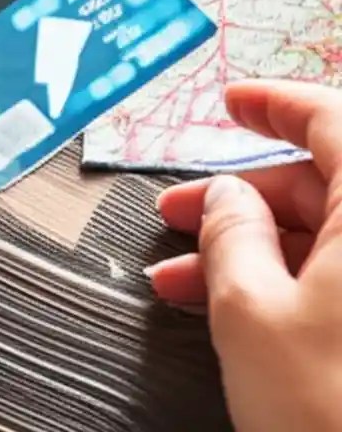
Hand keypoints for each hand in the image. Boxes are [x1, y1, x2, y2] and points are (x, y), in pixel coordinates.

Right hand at [149, 80, 341, 430]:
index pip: (333, 121)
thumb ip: (228, 235)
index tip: (234, 103)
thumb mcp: (249, 313)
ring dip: (251, 250)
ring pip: (328, 239)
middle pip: (325, 185)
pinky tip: (232, 307)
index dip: (276, 105)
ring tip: (181, 278)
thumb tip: (225, 198)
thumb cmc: (335, 414)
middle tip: (178, 213)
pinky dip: (288, 285)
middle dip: (241, 198)